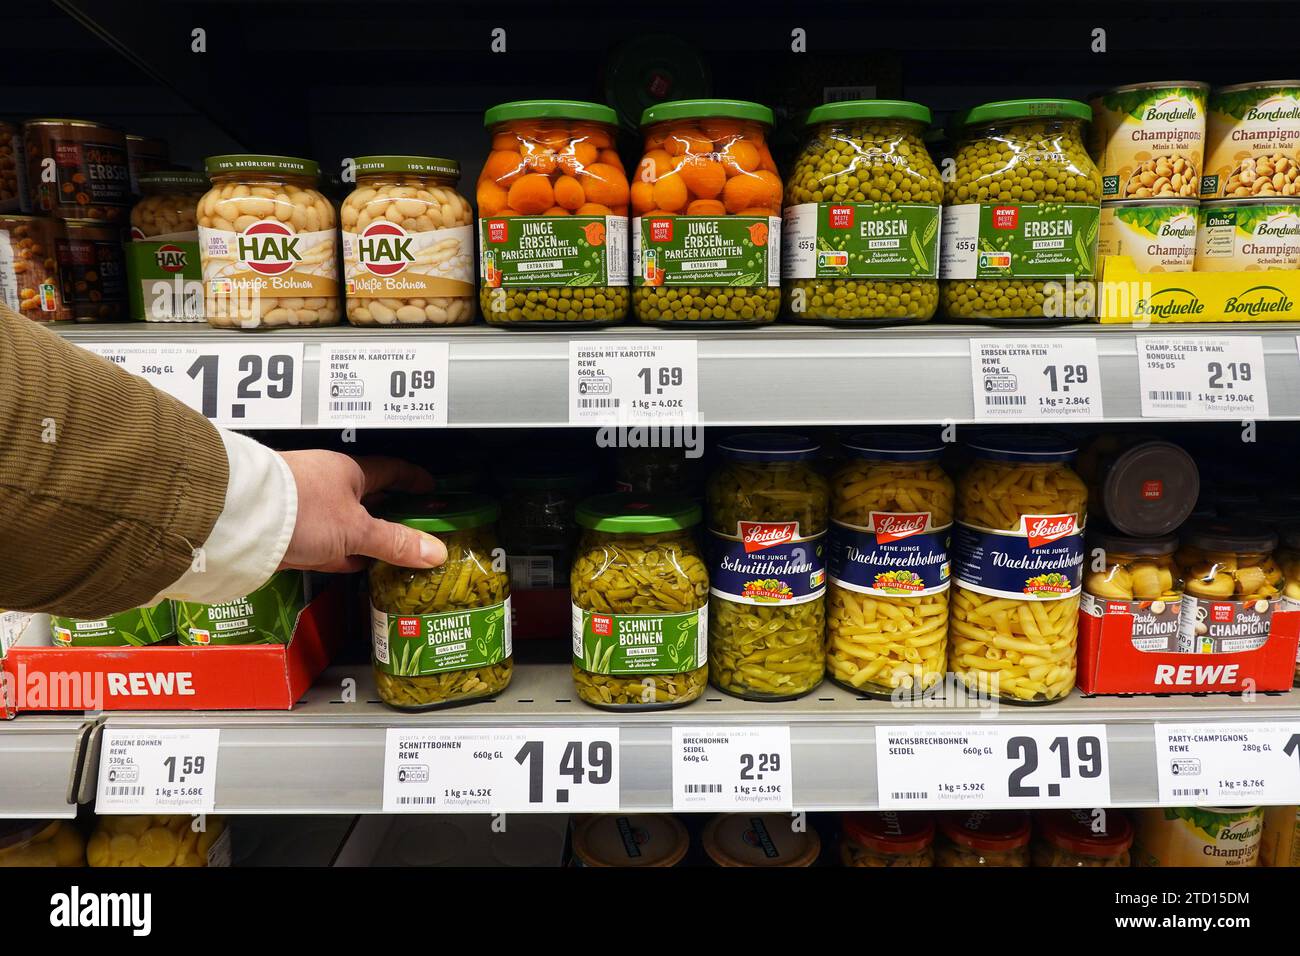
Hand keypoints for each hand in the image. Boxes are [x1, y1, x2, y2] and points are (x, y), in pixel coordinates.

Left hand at [277, 451, 446, 572]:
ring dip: (366, 541)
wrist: (241, 520)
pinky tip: (351, 566)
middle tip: (418, 532)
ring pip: (347, 525)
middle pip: (370, 501)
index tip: (432, 488)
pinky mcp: (292, 531)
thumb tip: (434, 552)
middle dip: (393, 517)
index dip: (414, 480)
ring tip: (391, 557)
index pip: (392, 470)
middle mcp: (329, 484)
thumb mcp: (356, 529)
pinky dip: (341, 554)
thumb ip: (394, 543)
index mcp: (350, 471)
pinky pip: (326, 542)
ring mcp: (309, 508)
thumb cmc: (301, 508)